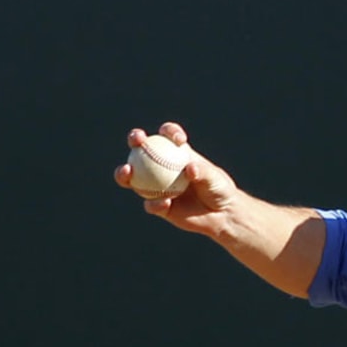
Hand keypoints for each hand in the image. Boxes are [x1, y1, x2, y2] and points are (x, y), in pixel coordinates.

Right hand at [114, 122, 241, 238]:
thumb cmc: (220, 189)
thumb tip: (189, 168)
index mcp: (178, 154)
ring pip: (134, 178)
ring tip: (127, 171)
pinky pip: (151, 204)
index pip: (169, 136)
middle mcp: (163, 167)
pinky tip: (165, 203)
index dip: (170, 132)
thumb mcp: (215, 178)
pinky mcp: (158, 206)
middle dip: (135, 139)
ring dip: (124, 173)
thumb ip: (203, 172)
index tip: (178, 138)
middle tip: (137, 139)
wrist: (221, 214)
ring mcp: (157, 186)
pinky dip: (155, 203)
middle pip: (143, 150)